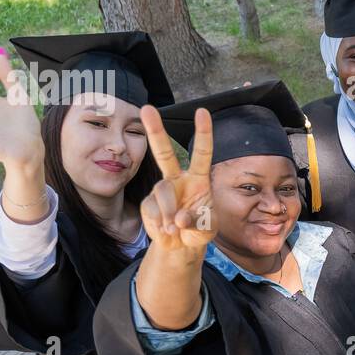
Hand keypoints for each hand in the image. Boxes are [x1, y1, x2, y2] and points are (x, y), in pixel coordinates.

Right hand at [138, 104, 215, 251]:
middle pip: (165, 153)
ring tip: (175, 228)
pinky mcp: (148, 204)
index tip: (202, 111)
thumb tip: (179, 218)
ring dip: (169, 211)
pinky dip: (161, 224)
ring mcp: (161, 190)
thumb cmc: (199, 229)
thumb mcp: (207, 228)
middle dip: (155, 130)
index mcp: (199, 179)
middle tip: (146, 108)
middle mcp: (178, 179)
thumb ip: (198, 221)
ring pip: (162, 191)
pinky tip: (166, 230)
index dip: (203, 133)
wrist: (181, 245)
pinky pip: (152, 210)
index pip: (202, 153)